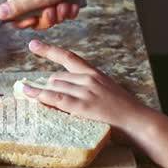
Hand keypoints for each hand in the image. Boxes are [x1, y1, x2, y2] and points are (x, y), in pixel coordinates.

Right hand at [0, 0, 86, 29]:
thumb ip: (15, 8)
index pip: (17, 21)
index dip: (27, 23)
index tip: (34, 18)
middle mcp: (31, 0)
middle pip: (36, 23)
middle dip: (48, 19)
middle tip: (52, 9)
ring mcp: (45, 1)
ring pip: (51, 19)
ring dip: (60, 14)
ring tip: (63, 3)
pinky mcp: (58, 0)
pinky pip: (62, 15)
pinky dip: (68, 11)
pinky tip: (70, 2)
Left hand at [23, 40, 159, 140]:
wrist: (138, 122)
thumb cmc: (123, 112)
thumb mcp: (106, 93)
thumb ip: (89, 89)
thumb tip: (68, 91)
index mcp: (94, 74)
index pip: (68, 57)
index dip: (49, 50)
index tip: (33, 45)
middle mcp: (89, 79)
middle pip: (56, 77)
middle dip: (46, 87)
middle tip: (36, 96)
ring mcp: (85, 91)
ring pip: (54, 86)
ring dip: (40, 93)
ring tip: (28, 96)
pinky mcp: (82, 106)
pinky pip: (55, 98)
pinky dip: (39, 95)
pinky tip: (28, 93)